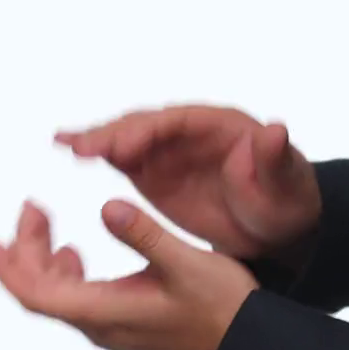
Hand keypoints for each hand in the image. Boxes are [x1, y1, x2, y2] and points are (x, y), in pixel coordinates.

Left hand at [0, 198, 258, 349]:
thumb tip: (107, 205)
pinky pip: (76, 299)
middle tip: (31, 207)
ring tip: (44, 220)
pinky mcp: (123, 326)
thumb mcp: (186, 264)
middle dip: (25, 249)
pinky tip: (74, 252)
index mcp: (103, 312)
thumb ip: (145, 234)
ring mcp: (109, 329)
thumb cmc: (223, 308)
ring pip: (57, 294)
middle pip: (39, 290)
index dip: (9, 267)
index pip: (35, 293)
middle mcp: (98, 326)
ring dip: (43, 258)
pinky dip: (65, 272)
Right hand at [56, 104, 321, 258]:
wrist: (273, 228)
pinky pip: (121, 154)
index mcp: (223, 127)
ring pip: (128, 136)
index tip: (123, 148)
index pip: (179, 121)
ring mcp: (169, 149)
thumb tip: (274, 130)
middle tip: (81, 148)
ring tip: (66, 145)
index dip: (149, 131)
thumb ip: (276, 161)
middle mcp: (191, 131)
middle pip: (146, 124)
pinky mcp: (154, 169)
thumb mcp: (284, 186)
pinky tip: (64, 145)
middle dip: (114, 134)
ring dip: (97, 140)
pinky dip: (95, 149)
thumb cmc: (283, 203)